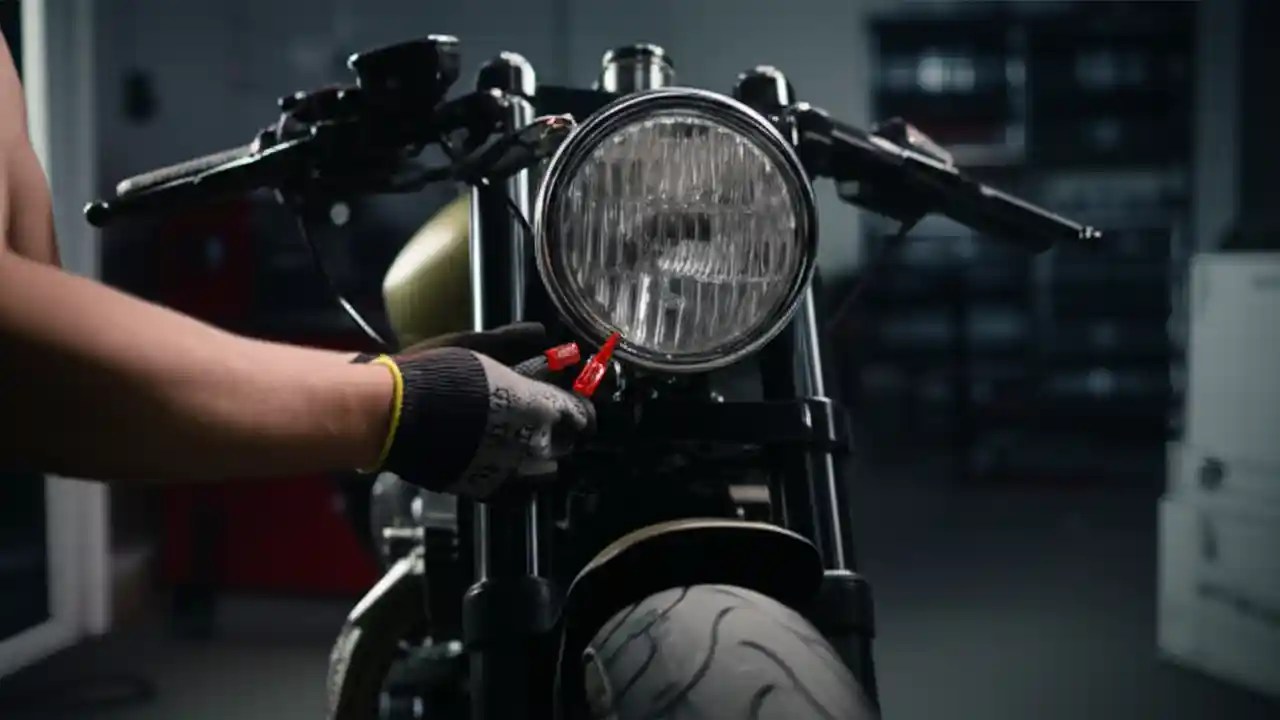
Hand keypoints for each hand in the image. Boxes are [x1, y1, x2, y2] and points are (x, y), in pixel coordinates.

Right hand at [360, 324, 594, 498]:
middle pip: (568, 443)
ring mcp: (511, 473)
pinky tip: (522, 472)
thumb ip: (514, 341)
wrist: (389, 416)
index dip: (583, 406)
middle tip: (558, 416)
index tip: (582, 398)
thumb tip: (542, 333)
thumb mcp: (478, 346)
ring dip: (549, 456)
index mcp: (538, 408)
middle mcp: (533, 445)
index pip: (580, 414)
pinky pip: (521, 495)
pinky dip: (528, 484)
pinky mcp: (485, 492)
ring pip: (548, 471)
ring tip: (537, 443)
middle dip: (566, 429)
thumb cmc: (436, 373)